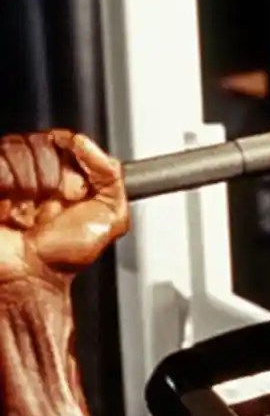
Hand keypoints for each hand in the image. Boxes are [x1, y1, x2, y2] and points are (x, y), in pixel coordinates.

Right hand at [0, 130, 127, 285]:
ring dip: (27, 186)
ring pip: (15, 149)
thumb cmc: (64, 256)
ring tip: (29, 212)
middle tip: (50, 208)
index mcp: (65, 176)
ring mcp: (7, 178)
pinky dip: (6, 188)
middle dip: (50, 179)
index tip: (74, 188)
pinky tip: (10, 210)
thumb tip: (85, 142)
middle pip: (39, 141)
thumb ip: (112, 176)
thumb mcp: (111, 216)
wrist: (30, 276)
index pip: (65, 139)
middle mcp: (35, 173)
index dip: (72, 161)